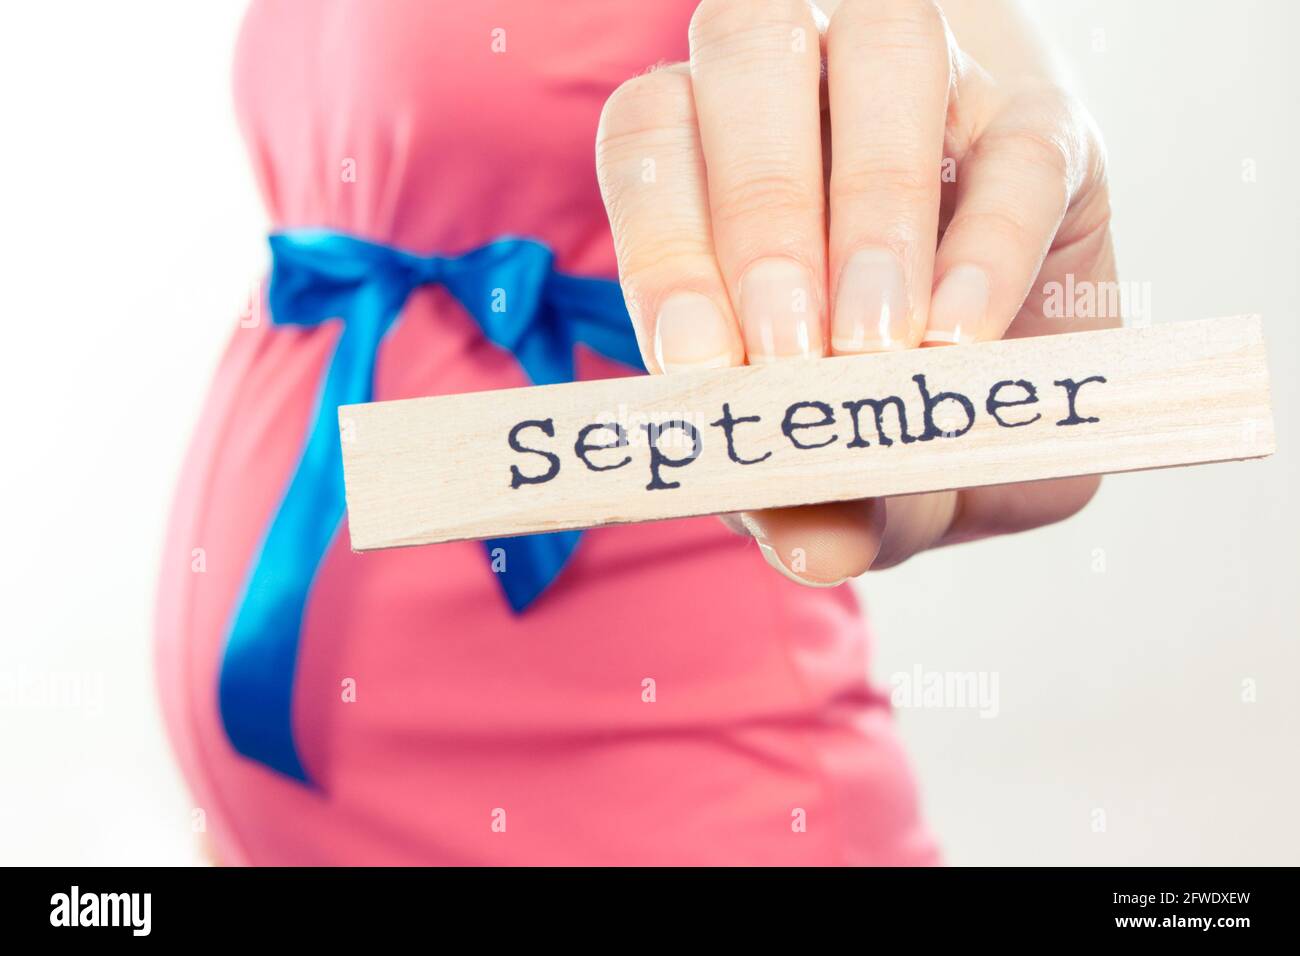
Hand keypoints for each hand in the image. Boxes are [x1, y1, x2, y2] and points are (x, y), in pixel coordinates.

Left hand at [596, 0, 1115, 584]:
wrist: (1003, 321)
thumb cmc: (873, 370)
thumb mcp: (823, 427)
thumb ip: (806, 481)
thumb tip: (821, 550)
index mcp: (713, 135)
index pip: (651, 133)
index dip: (661, 242)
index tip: (692, 359)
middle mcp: (812, 77)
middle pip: (753, 60)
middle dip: (762, 223)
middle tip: (785, 359)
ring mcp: (935, 86)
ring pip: (884, 61)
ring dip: (871, 220)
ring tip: (874, 352)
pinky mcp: (1047, 130)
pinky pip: (1021, 155)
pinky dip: (987, 249)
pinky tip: (956, 338)